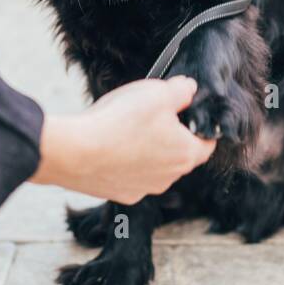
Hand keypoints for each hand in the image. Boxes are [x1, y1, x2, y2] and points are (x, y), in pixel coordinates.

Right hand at [32, 76, 215, 203]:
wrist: (75, 153)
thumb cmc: (119, 122)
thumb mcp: (158, 92)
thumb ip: (182, 90)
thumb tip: (190, 89)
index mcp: (186, 154)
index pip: (207, 142)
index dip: (199, 125)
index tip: (184, 113)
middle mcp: (170, 177)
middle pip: (180, 154)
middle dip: (171, 136)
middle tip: (150, 117)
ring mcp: (145, 189)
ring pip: (155, 167)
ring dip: (147, 151)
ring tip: (126, 131)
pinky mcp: (122, 194)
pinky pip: (131, 176)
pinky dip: (125, 164)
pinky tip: (111, 148)